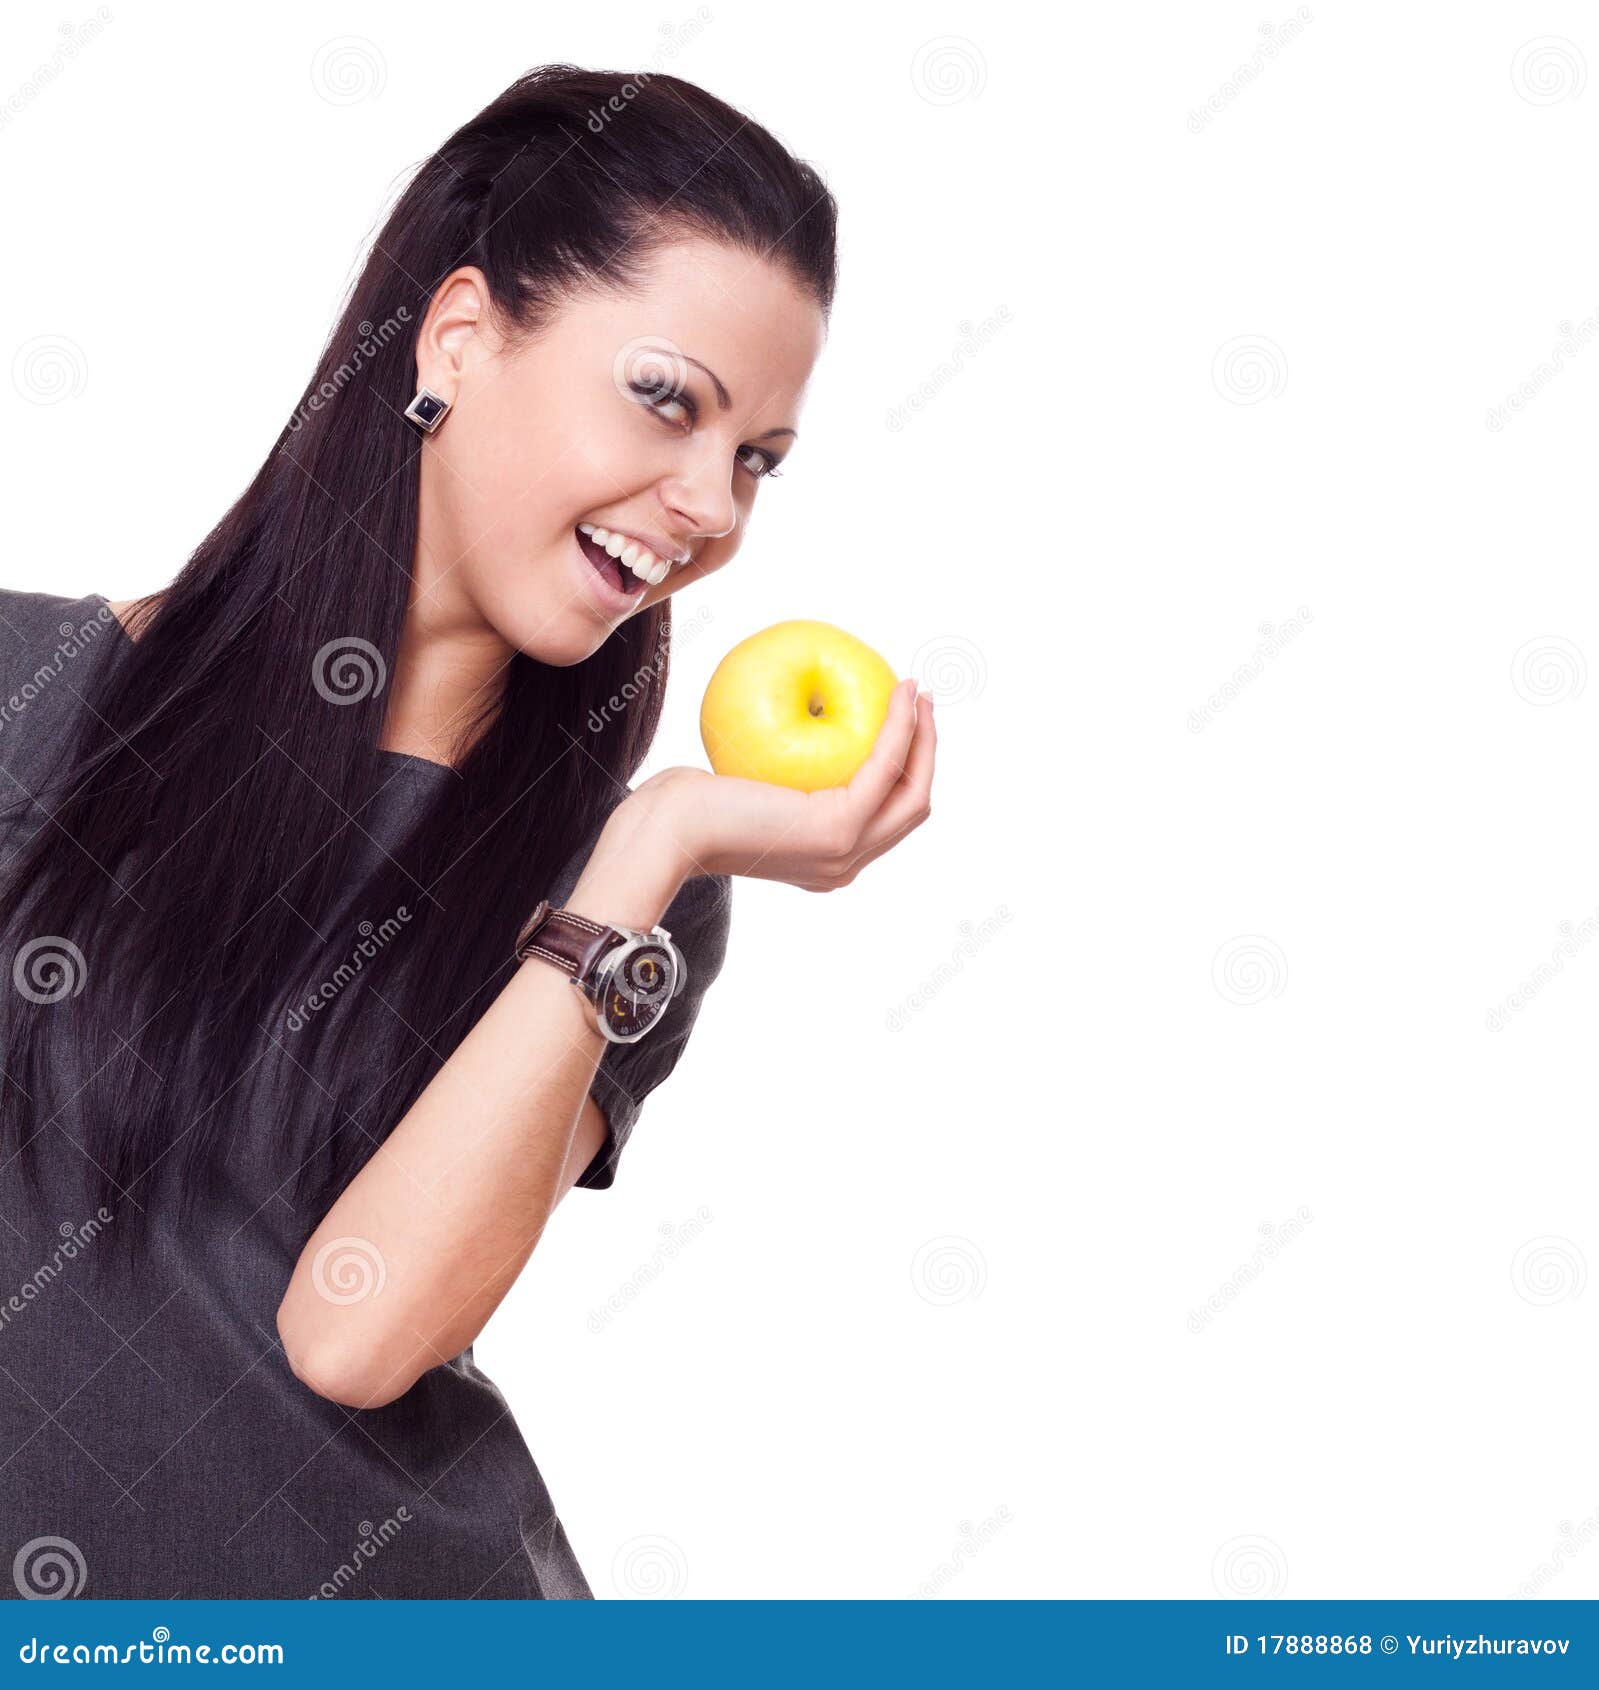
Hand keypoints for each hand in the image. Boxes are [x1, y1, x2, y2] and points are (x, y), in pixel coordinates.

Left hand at [637, 678, 936, 891]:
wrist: (666, 831)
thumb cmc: (689, 804)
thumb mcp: (745, 789)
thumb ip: (777, 778)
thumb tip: (794, 725)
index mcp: (827, 861)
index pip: (884, 818)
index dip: (903, 770)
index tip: (901, 722)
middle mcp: (844, 865)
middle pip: (912, 807)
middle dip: (925, 751)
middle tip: (920, 701)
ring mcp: (845, 852)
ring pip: (913, 791)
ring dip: (922, 735)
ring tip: (915, 691)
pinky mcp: (838, 829)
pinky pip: (886, 768)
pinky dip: (901, 728)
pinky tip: (898, 695)